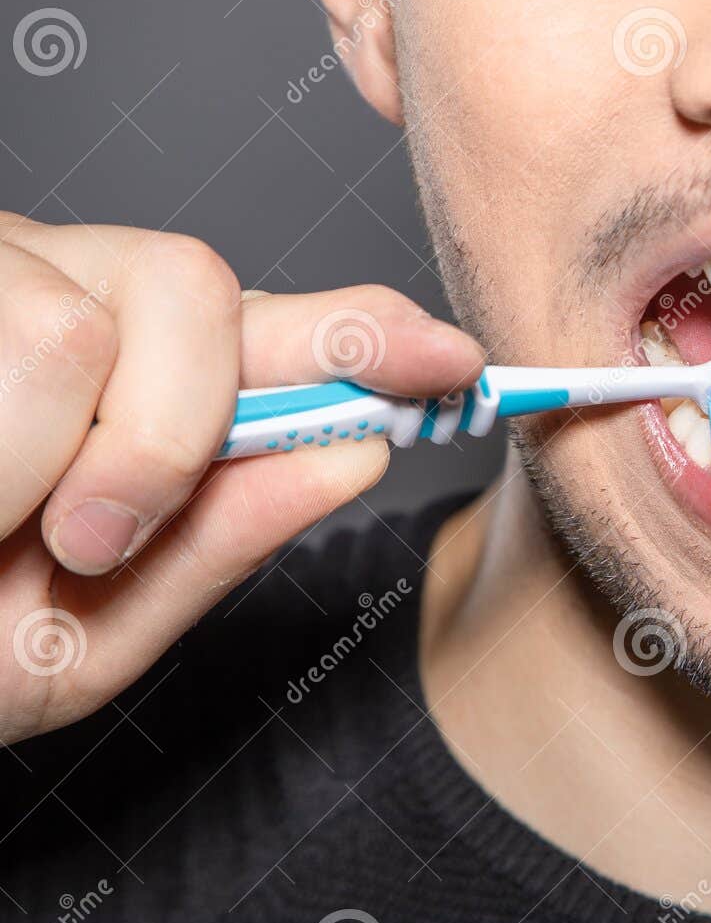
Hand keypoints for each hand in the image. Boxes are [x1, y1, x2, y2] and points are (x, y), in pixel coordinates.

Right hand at [0, 213, 483, 742]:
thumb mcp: (86, 631)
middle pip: (192, 291)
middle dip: (165, 432)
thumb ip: (216, 542)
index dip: (367, 334)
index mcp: (129, 388)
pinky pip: (13, 334)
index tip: (454, 358)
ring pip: (78, 325)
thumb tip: (352, 458)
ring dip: (42, 460)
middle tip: (81, 537)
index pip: (274, 333)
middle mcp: (57, 300)